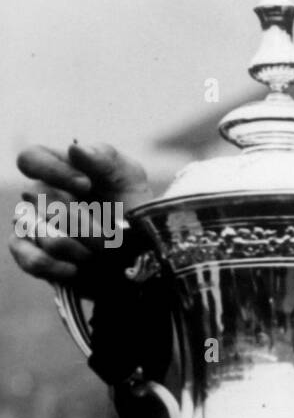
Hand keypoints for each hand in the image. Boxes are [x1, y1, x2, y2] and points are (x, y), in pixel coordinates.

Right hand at [8, 143, 152, 297]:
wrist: (139, 250)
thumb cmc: (130, 205)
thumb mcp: (128, 178)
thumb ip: (105, 158)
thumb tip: (75, 149)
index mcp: (56, 168)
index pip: (31, 159)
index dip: (54, 171)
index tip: (86, 186)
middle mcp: (37, 195)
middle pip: (41, 202)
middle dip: (84, 221)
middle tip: (110, 232)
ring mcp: (31, 225)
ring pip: (43, 234)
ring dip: (80, 246)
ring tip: (101, 251)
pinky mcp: (31, 254)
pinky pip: (32, 259)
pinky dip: (56, 266)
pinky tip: (76, 268)